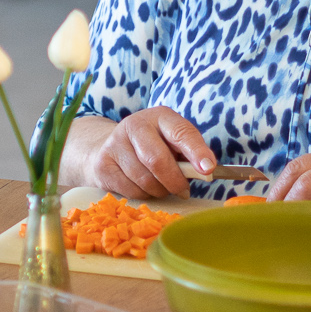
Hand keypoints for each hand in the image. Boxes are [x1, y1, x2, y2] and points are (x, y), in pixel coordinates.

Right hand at [87, 107, 217, 199]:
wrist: (110, 149)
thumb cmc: (153, 147)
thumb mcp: (173, 143)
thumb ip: (189, 155)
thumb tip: (206, 171)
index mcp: (159, 116)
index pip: (180, 132)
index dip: (196, 151)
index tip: (208, 169)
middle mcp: (134, 124)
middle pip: (157, 160)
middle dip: (174, 181)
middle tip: (183, 190)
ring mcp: (114, 144)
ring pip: (144, 179)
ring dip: (160, 190)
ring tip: (162, 187)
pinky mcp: (103, 165)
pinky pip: (131, 190)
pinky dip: (144, 195)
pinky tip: (144, 187)